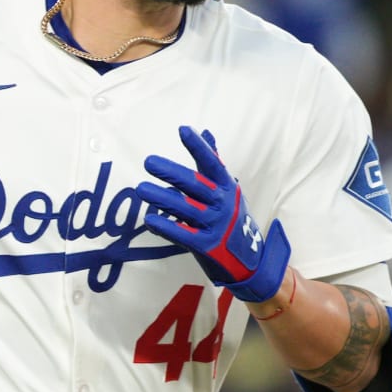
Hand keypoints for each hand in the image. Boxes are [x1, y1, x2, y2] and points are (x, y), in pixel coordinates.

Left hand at [136, 125, 290, 302]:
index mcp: (227, 188)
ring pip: (185, 208)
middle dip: (172, 173)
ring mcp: (215, 225)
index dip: (199, 147)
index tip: (183, 130)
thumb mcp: (228, 190)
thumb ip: (213, 162)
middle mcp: (222, 204)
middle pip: (195, 185)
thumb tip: (206, 132)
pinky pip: (182, 234)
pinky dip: (165, 227)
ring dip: (162, 198)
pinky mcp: (206, 246)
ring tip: (142, 189)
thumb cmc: (233, 218)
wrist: (250, 261)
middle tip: (149, 162)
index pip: (212, 163)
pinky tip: (149, 219)